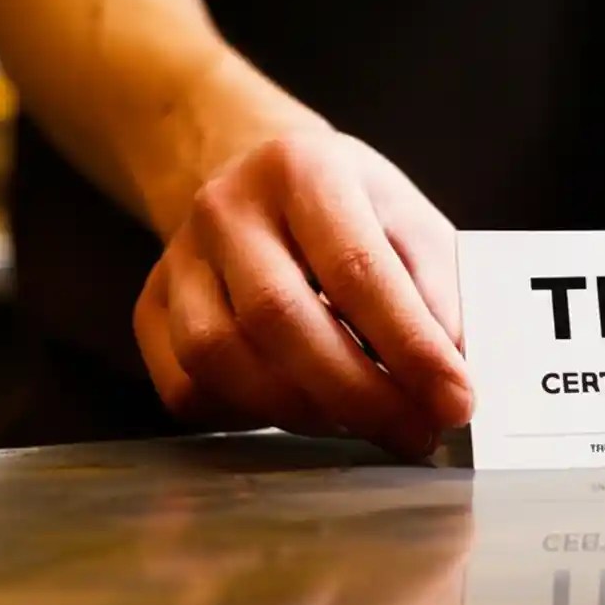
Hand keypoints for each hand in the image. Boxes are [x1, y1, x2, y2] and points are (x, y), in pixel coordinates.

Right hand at [134, 132, 471, 455]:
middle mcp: (226, 207)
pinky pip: (186, 387)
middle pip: (280, 319)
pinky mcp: (149, 308)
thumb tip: (453, 370)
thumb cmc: (350, 208)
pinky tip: (301, 410)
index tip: (456, 402)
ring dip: (305, 412)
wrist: (257, 178)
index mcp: (305, 170)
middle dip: (359, 395)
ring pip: (220, 359)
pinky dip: (249, 416)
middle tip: (416, 434)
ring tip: (364, 423)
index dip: (411, 348)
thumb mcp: (409, 221)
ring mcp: (176, 258)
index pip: (358, 269)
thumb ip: (438, 289)